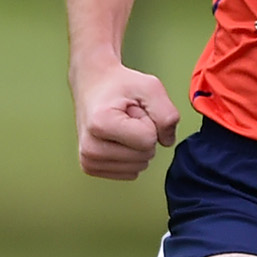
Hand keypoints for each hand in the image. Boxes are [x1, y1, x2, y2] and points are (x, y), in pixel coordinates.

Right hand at [71, 62, 179, 180]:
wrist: (93, 84)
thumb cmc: (120, 84)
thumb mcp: (150, 87)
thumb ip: (167, 114)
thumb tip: (167, 141)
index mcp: (101, 124)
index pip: (149, 140)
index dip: (149, 121)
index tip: (132, 108)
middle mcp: (90, 147)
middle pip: (145, 155)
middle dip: (144, 133)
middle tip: (127, 116)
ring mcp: (88, 160)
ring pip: (139, 166)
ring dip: (137, 144)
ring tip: (122, 125)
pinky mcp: (91, 168)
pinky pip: (131, 172)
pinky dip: (130, 155)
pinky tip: (117, 137)